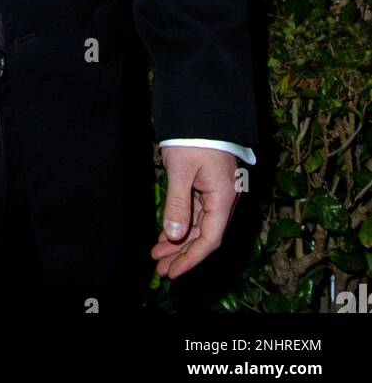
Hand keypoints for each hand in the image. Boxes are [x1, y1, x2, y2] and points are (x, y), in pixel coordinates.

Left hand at [150, 146, 239, 278]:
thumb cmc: (195, 137)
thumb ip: (178, 203)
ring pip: (199, 225)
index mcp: (223, 198)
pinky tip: (166, 235)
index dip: (191, 258)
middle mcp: (224, 199)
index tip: (173, 272)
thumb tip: (173, 234)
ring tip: (158, 256)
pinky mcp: (208, 185)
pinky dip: (181, 224)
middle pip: (205, 235)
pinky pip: (196, 212)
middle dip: (182, 254)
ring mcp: (216, 192)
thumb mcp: (181, 170)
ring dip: (179, 241)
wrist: (203, 110)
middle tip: (160, 270)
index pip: (210, 239)